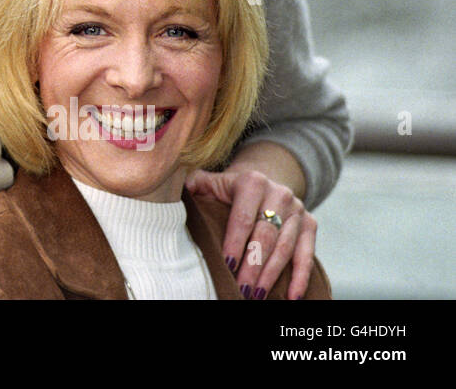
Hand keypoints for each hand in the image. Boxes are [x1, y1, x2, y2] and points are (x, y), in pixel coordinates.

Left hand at [186, 168, 316, 299]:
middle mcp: (279, 193)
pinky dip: (301, 277)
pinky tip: (292, 296)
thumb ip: (193, 184)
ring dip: (272, 275)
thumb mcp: (209, 181)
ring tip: (256, 294)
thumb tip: (168, 190)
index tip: (227, 265)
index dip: (235, 243)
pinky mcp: (310, 223)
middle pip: (265, 236)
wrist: (262, 182)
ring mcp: (297, 209)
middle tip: (241, 287)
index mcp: (252, 181)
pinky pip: (307, 253)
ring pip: (285, 247)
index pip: (243, 218)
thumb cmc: (227, 189)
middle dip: (252, 265)